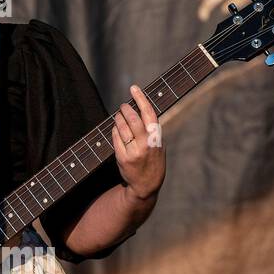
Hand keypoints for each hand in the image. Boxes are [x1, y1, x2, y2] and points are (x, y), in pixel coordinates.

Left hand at [111, 84, 165, 202]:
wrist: (146, 186)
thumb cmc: (153, 162)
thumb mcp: (158, 146)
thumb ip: (151, 131)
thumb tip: (140, 110)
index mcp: (157, 139)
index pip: (149, 114)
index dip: (141, 99)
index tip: (133, 88)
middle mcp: (146, 145)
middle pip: (132, 119)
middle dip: (125, 109)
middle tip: (123, 105)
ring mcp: (133, 151)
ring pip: (121, 127)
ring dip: (118, 118)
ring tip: (119, 115)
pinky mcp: (122, 157)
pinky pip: (115, 137)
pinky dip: (115, 130)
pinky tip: (116, 129)